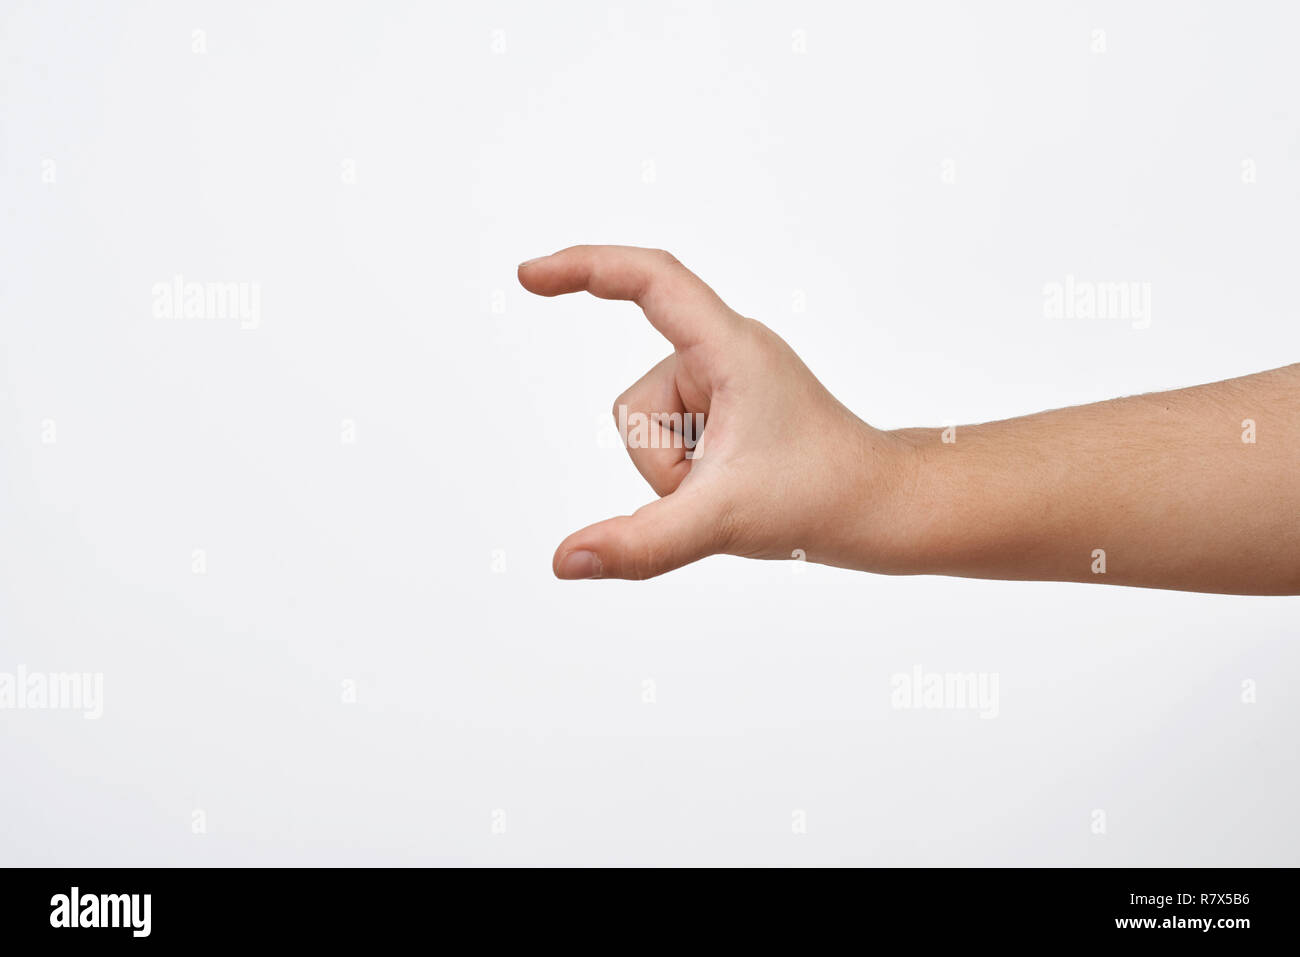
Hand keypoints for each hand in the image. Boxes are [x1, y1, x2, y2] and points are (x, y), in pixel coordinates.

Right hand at [518, 245, 911, 579]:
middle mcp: (723, 353)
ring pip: (646, 429)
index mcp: (730, 349)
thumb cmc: (822, 496)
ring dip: (674, 474)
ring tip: (731, 485)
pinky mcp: (723, 408)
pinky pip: (666, 440)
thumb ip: (640, 543)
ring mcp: (722, 382)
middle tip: (721, 485)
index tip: (531, 277)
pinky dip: (683, 475)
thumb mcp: (721, 520)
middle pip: (635, 403)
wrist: (879, 509)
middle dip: (659, 463)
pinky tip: (729, 484)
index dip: (584, 268)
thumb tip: (565, 561)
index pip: (650, 281)